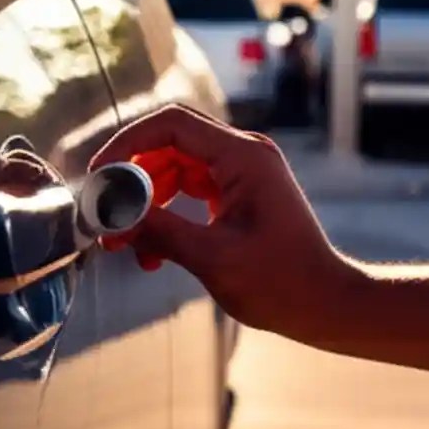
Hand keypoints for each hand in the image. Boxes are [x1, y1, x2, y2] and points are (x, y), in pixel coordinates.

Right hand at [90, 106, 346, 336]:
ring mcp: (243, 174)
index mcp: (243, 157)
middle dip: (133, 177)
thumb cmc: (283, 283)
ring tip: (123, 243)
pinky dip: (167, 217)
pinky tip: (152, 255)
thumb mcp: (213, 258)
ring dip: (147, 203)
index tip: (101, 173)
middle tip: (106, 212)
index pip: (171, 124)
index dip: (128, 142)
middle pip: (169, 145)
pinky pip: (190, 192)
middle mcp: (244, 156)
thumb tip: (116, 218)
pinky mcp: (239, 196)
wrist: (327, 303)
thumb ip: (161, 231)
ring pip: (175, 171)